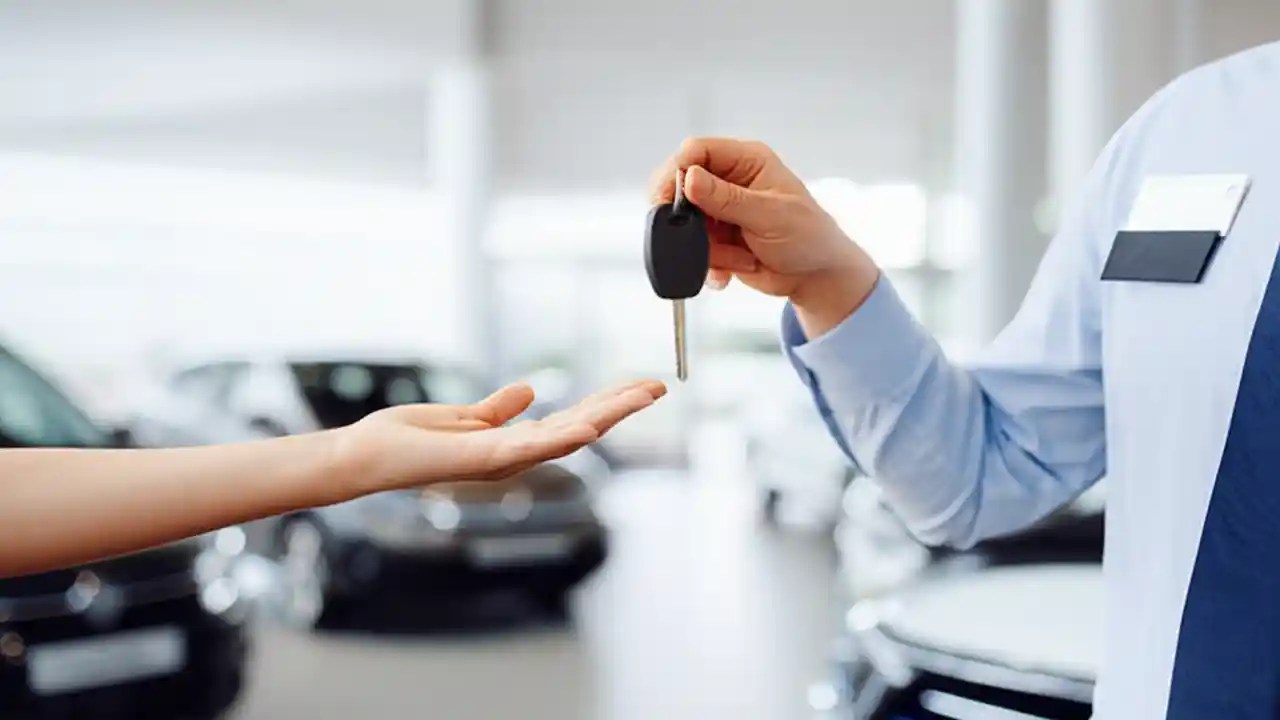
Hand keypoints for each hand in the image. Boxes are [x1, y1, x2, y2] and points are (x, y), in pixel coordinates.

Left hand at [331, 380, 664, 497]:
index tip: (638, 384)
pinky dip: (561, 439)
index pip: (571, 419)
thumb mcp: (464, 416)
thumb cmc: (407, 439)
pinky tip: (589, 428)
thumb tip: (531, 391)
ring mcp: (500, 461)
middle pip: (579, 427)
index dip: (607, 403)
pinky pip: (527, 448)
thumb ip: (499, 408)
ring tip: (639, 396)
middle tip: (657, 385)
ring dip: (605, 417)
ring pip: (565, 437)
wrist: (366, 455)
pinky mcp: (479, 460)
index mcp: (512, 443)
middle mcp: (514, 456)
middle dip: (619, 407)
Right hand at [650, 137, 880, 336]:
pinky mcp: (716, 237)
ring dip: (707, 247)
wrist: (815, 277)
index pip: (697, 151)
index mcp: (746, 161)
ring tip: (739, 257)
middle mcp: (729, 181)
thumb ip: (728, 199)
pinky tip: (730, 270)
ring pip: (686, 222)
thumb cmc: (808, 237)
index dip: (679, 172)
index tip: (670, 199)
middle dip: (686, 216)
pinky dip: (709, 264)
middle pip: (681, 185)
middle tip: (696, 236)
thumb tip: (690, 178)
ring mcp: (720, 210)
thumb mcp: (770, 215)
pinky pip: (693, 247)